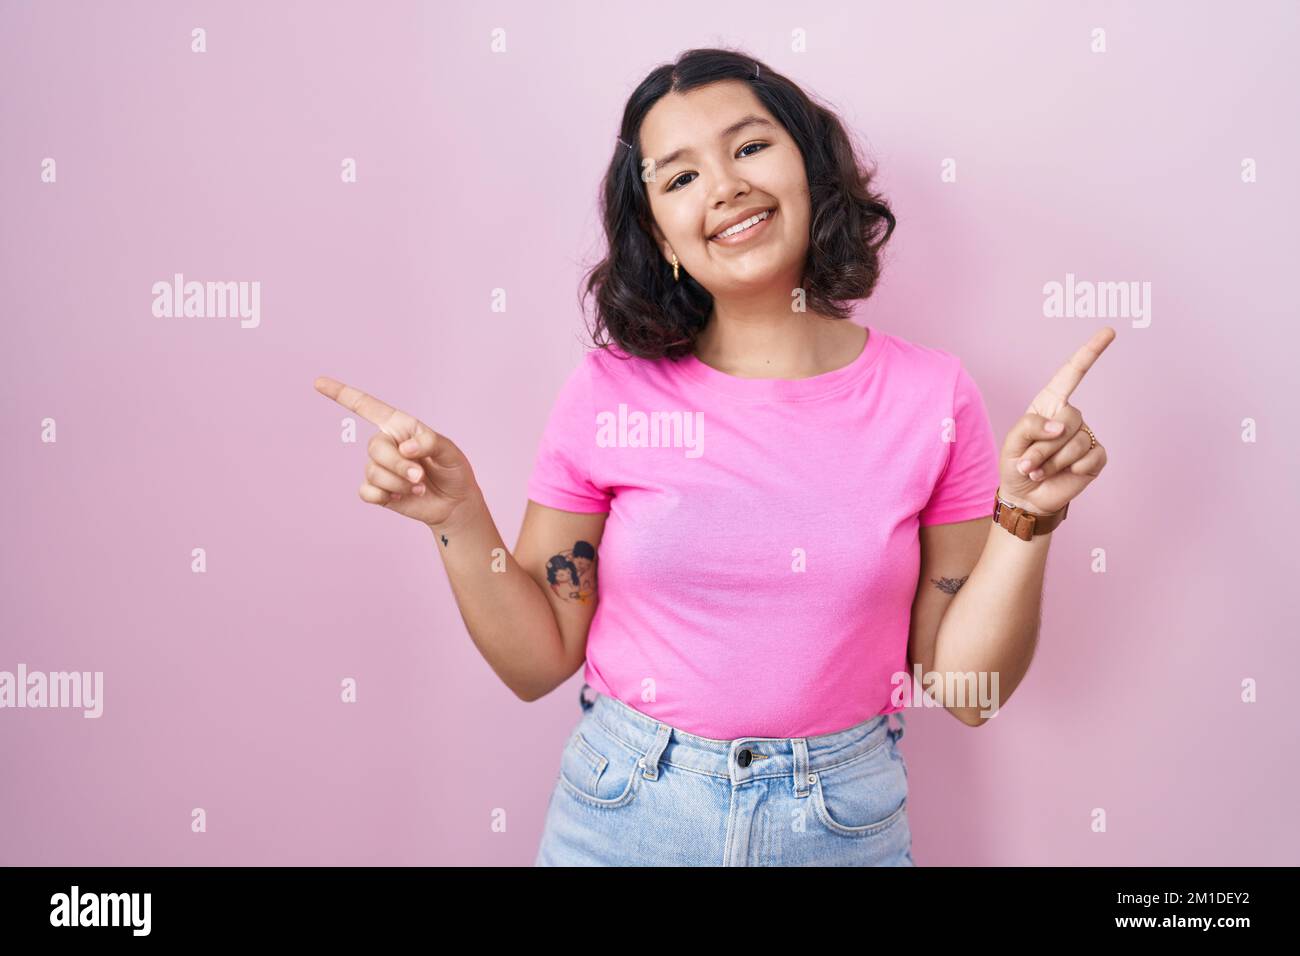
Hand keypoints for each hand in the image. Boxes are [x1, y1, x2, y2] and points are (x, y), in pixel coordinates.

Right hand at [313, 375, 482, 529]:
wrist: (455, 503)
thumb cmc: (453, 471)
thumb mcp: (450, 451)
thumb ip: (431, 443)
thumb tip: (405, 447)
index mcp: (401, 427)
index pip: (368, 407)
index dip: (342, 394)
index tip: (318, 383)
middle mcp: (387, 444)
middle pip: (375, 448)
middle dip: (398, 465)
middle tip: (420, 476)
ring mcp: (380, 468)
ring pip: (373, 472)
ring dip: (398, 483)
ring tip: (419, 486)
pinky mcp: (378, 490)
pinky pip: (367, 492)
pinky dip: (384, 496)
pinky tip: (400, 498)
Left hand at [997, 327, 1114, 514]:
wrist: (1025, 496)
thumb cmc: (1017, 464)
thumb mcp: (1013, 442)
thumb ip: (1031, 426)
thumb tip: (1061, 426)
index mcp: (1049, 405)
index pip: (1071, 374)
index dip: (1090, 352)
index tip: (1109, 332)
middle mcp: (1070, 417)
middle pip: (1066, 420)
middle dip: (1043, 447)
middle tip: (1028, 463)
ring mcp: (1085, 436)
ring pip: (1074, 443)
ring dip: (1051, 462)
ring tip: (1038, 472)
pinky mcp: (1095, 457)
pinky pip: (1090, 458)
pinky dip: (1072, 469)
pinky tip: (1065, 474)